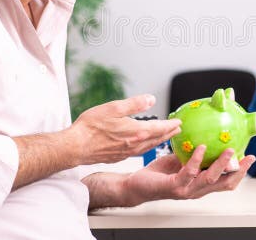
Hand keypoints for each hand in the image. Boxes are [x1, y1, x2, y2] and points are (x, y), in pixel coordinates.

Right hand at [67, 94, 181, 164]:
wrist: (76, 147)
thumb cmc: (92, 127)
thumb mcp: (114, 108)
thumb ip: (134, 104)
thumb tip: (151, 99)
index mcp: (136, 132)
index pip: (159, 128)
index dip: (170, 125)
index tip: (179, 123)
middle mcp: (135, 144)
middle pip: (157, 139)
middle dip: (168, 134)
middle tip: (177, 130)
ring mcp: (127, 153)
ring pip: (149, 146)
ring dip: (159, 141)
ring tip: (165, 137)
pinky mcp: (119, 156)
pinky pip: (139, 151)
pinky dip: (147, 146)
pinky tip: (144, 144)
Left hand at [122, 146, 255, 205]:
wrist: (137, 185)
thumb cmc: (160, 173)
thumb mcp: (182, 159)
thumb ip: (195, 152)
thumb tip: (206, 133)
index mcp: (201, 184)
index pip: (226, 182)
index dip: (240, 172)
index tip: (251, 157)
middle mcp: (197, 190)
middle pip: (224, 183)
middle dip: (238, 170)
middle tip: (247, 156)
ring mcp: (186, 190)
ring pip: (210, 179)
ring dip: (221, 164)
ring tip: (228, 150)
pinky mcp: (174, 187)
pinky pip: (189, 172)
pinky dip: (197, 159)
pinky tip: (201, 148)